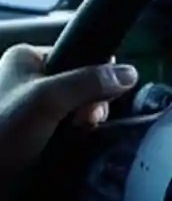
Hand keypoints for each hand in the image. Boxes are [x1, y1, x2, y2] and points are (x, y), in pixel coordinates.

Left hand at [0, 44, 137, 183]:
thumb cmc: (1, 132)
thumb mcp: (46, 100)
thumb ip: (88, 82)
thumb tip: (130, 73)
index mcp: (27, 58)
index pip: (82, 55)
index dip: (98, 76)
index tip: (98, 99)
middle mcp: (29, 79)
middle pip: (84, 83)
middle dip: (92, 104)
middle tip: (84, 122)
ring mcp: (30, 108)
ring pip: (79, 109)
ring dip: (84, 123)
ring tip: (75, 136)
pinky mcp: (33, 134)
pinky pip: (68, 129)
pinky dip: (74, 137)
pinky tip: (69, 146)